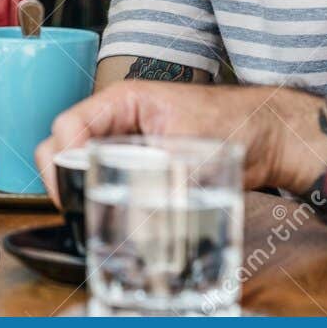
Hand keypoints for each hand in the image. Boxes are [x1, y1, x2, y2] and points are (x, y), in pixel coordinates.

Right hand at [33, 81, 326, 204]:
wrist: (267, 133)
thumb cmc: (235, 122)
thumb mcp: (195, 152)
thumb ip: (166, 184)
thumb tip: (144, 225)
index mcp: (122, 102)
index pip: (69, 125)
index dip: (59, 159)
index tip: (68, 190)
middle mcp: (116, 120)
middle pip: (64, 145)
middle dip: (61, 177)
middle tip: (73, 210)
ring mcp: (124, 141)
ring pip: (80, 163)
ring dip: (78, 188)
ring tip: (89, 217)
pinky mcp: (137, 162)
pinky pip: (103, 176)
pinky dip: (99, 195)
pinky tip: (110, 216)